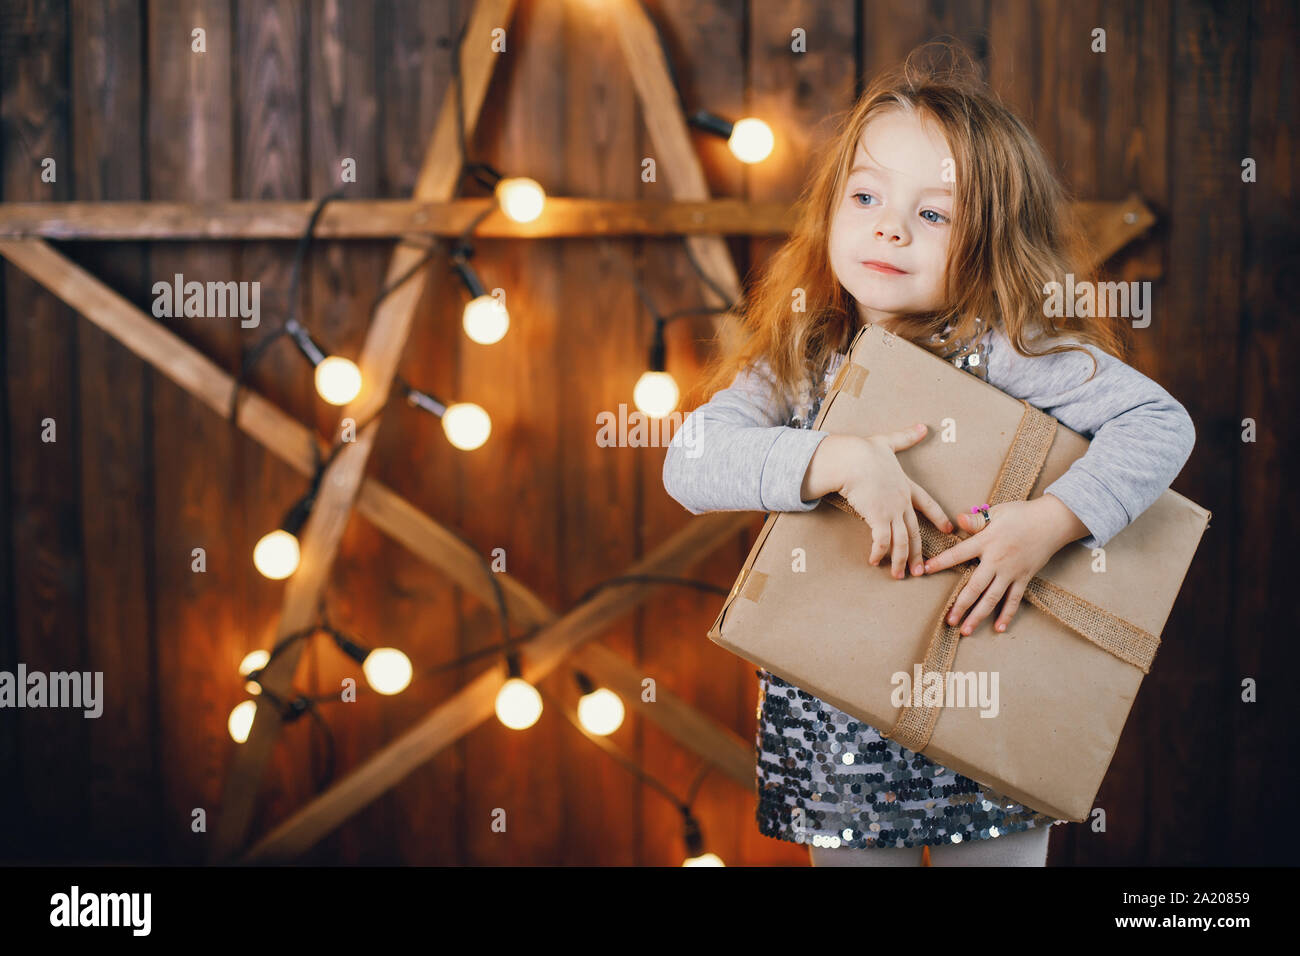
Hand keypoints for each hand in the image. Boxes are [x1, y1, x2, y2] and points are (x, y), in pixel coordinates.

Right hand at [836, 423, 954, 578]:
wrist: (851, 459)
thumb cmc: (864, 451)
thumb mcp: (888, 442)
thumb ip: (906, 437)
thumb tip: (924, 426)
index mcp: (906, 486)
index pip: (927, 504)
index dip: (938, 517)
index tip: (949, 530)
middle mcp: (902, 501)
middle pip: (914, 532)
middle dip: (918, 553)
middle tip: (921, 571)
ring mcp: (891, 511)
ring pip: (901, 541)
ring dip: (900, 560)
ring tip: (899, 575)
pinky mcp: (877, 518)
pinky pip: (881, 541)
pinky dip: (879, 553)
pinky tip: (874, 561)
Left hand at [921, 497, 1076, 634]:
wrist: (1053, 521)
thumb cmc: (1022, 514)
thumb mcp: (997, 512)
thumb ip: (976, 520)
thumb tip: (957, 519)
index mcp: (987, 541)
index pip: (959, 554)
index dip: (941, 562)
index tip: (925, 570)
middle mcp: (997, 560)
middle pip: (975, 586)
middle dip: (961, 605)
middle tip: (949, 620)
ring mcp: (1011, 572)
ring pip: (992, 598)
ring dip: (979, 615)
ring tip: (966, 630)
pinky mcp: (1024, 578)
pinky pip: (1014, 599)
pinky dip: (1007, 614)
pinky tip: (999, 628)